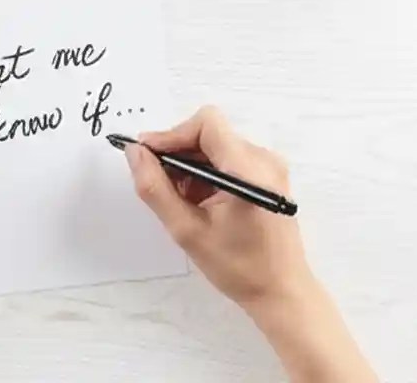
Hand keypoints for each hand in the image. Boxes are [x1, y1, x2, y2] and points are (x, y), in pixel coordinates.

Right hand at [126, 106, 309, 308]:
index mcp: (248, 170)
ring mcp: (269, 167)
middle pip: (209, 134)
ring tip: (182, 201)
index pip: (206, 123)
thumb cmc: (238, 268)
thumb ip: (155, 188)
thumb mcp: (187, 230)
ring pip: (217, 146)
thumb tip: (135, 153)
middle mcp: (264, 159)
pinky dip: (207, 174)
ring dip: (192, 166)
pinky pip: (229, 159)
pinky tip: (200, 203)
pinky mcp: (269, 176)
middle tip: (159, 185)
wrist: (281, 292)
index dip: (172, 134)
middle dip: (179, 154)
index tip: (148, 156)